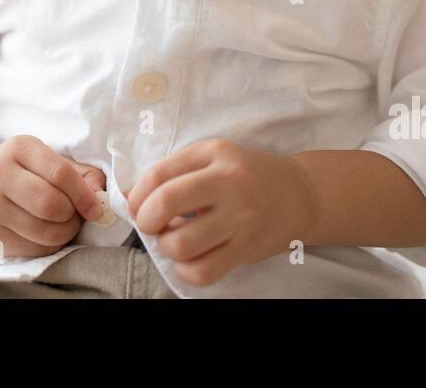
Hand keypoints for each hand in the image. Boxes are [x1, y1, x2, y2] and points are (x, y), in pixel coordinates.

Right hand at [0, 135, 106, 258]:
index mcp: (19, 148)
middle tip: (74, 215)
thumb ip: (81, 174)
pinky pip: (33, 250)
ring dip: (64, 233)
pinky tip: (45, 235)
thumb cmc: (22, 172)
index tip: (96, 209)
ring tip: (63, 225)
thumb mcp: (47, 160)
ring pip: (44, 232)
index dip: (84, 195)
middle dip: (72, 216)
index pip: (60, 174)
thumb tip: (100, 194)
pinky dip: (48, 246)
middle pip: (51, 205)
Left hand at [125, 138, 315, 287]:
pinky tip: (190, 257)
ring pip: (181, 244)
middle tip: (152, 223)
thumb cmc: (244, 173)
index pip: (159, 174)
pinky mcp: (246, 249)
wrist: (297, 195)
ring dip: (166, 246)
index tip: (137, 205)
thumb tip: (128, 197)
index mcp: (215, 153)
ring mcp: (240, 219)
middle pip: (165, 204)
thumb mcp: (212, 156)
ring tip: (175, 238)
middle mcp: (228, 183)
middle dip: (146, 219)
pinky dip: (186, 269)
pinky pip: (202, 271)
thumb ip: (172, 171)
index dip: (137, 194)